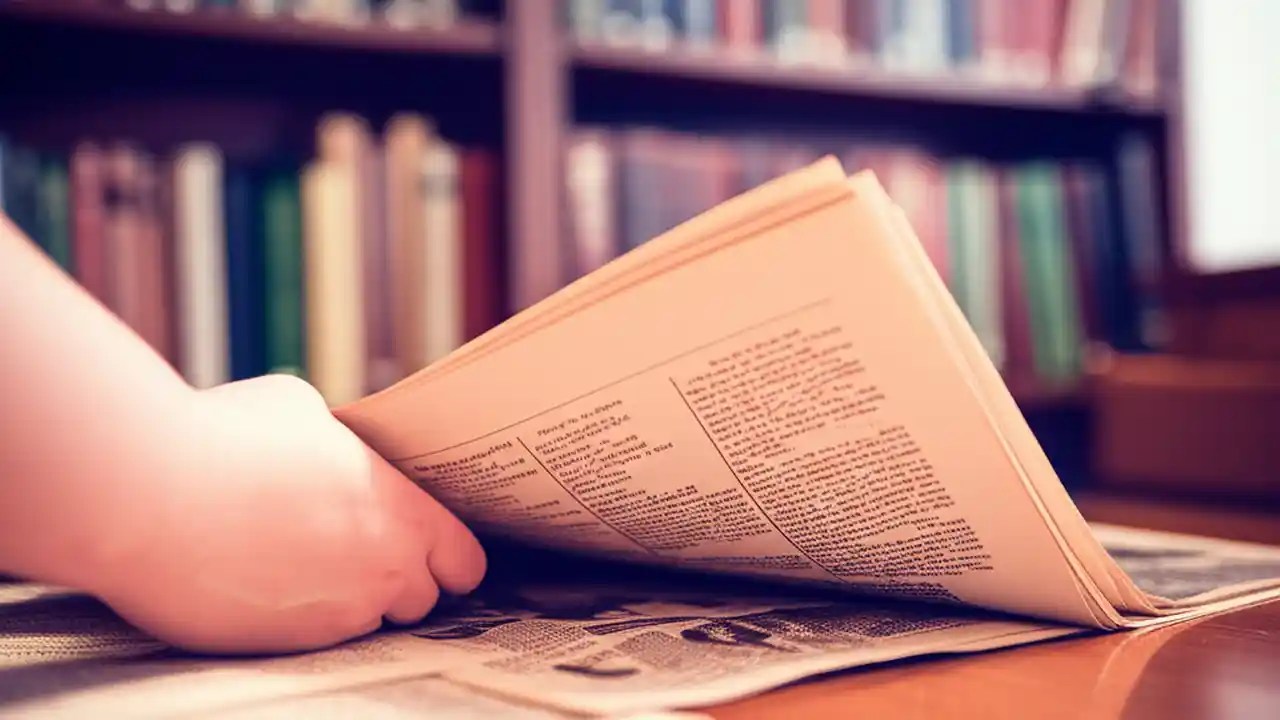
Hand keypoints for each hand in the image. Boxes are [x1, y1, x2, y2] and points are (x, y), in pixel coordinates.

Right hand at [86, 374, 484, 653]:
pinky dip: (294, 612)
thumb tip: (338, 449)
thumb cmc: (225, 438)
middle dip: (399, 578)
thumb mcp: (302, 410)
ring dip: (346, 597)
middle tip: (355, 545)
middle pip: (421, 598)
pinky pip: (310, 636)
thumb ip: (341, 442)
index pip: (466, 562)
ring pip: (363, 620)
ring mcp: (330, 618)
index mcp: (400, 514)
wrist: (142, 495)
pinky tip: (256, 575)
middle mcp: (379, 574)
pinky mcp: (280, 645)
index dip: (452, 556)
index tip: (433, 548)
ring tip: (294, 555)